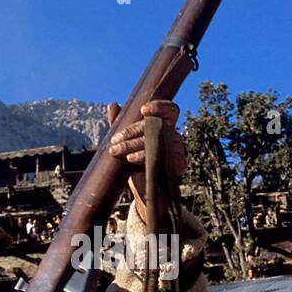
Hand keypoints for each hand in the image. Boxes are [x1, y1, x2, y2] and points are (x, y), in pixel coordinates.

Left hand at [106, 100, 186, 214]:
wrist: (143, 186)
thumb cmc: (136, 158)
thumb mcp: (127, 140)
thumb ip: (121, 122)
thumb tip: (113, 105)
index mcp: (165, 125)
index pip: (170, 110)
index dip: (159, 107)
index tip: (142, 110)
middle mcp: (174, 135)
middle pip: (157, 127)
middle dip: (132, 132)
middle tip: (114, 140)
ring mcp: (178, 150)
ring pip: (158, 142)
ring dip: (134, 145)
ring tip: (117, 151)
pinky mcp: (178, 165)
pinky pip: (162, 158)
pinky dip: (144, 157)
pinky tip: (131, 159)